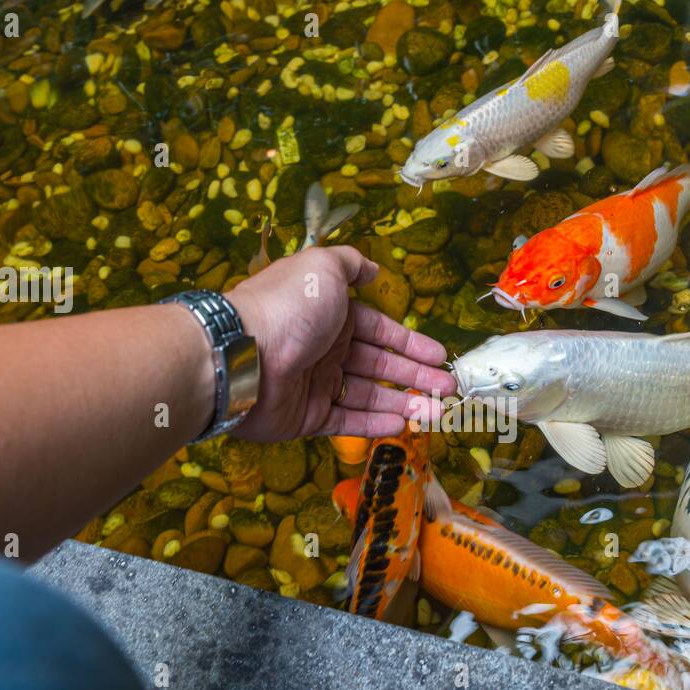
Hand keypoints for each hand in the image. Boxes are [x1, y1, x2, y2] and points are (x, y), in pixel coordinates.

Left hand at [225, 246, 455, 441]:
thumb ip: (350, 264)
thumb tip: (374, 270)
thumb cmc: (289, 307)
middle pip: (379, 363)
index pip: (378, 329)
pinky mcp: (307, 417)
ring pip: (369, 394)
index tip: (438, 355)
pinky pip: (348, 420)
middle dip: (415, 375)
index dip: (409, 342)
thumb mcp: (322, 267)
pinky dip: (376, 423)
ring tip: (436, 412)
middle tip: (446, 388)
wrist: (243, 356)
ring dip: (405, 402)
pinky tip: (404, 425)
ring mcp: (316, 384)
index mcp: (329, 314)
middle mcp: (324, 347)